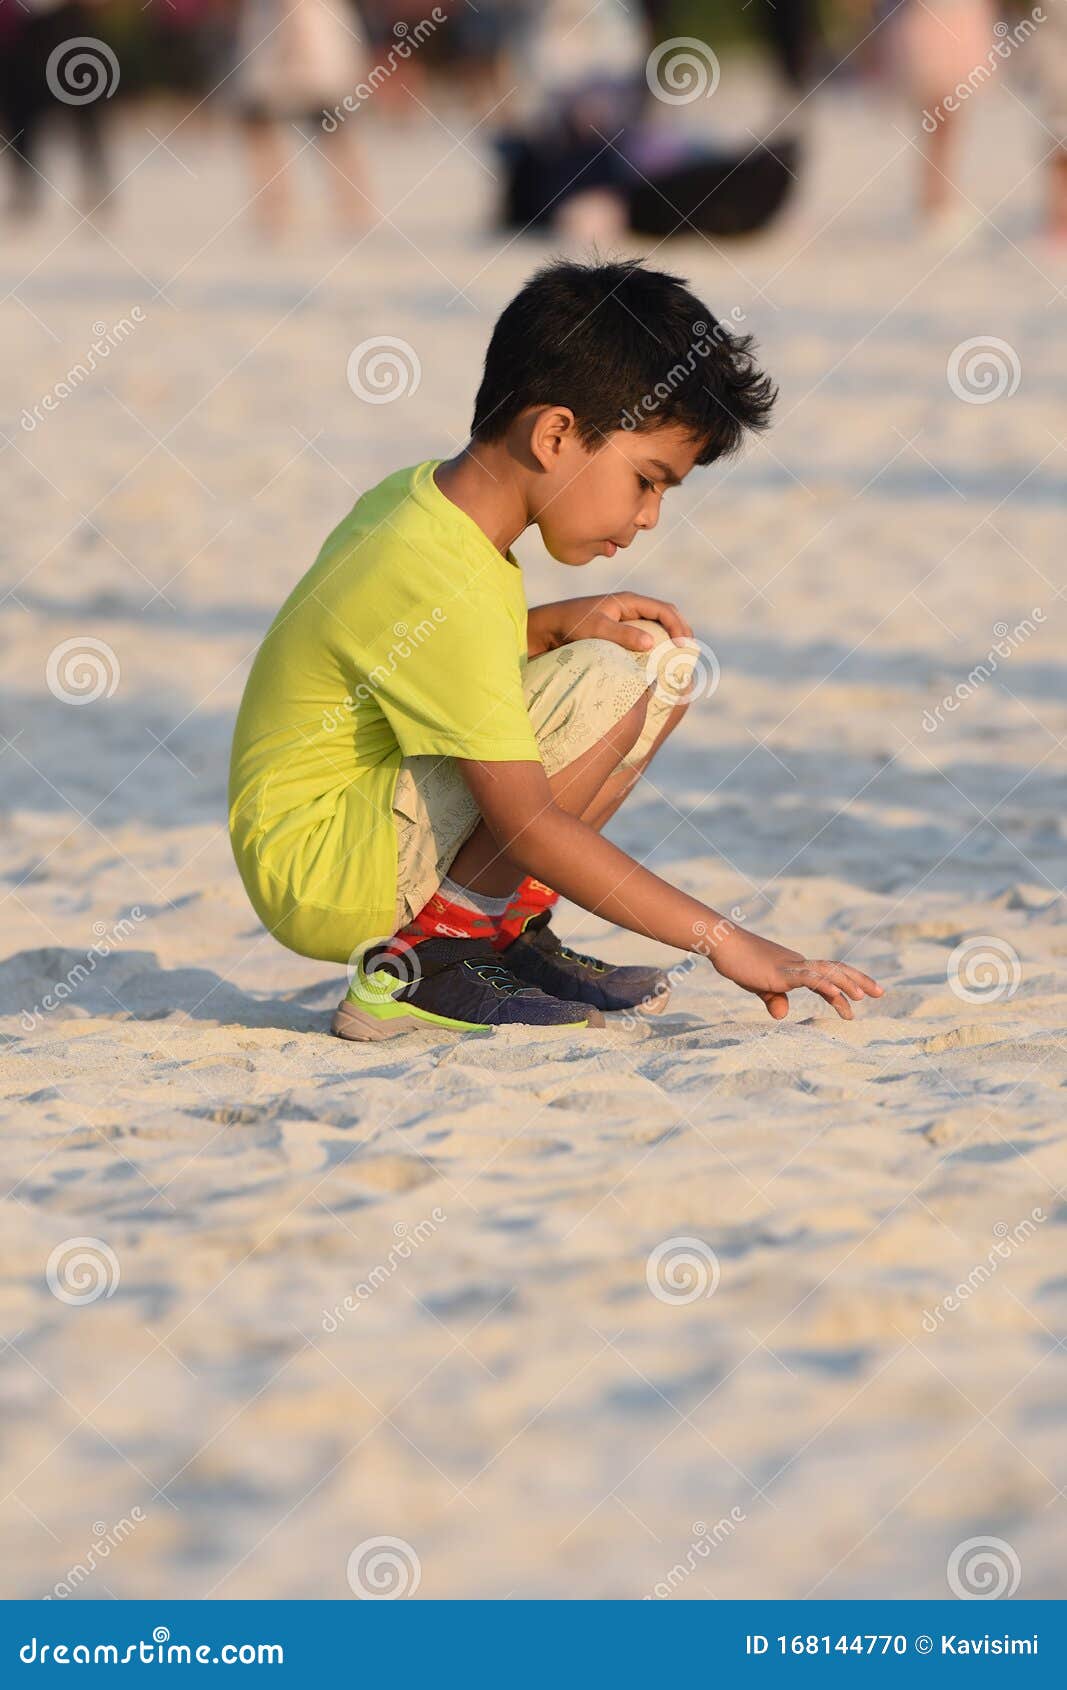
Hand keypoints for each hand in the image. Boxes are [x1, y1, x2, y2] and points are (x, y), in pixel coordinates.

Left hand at [528, 594, 691, 656]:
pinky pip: (646, 638)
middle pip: (666, 616)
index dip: (678, 626)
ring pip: (658, 628)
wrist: (548, 629)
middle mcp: (631, 608)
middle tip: (688, 655)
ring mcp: (626, 621)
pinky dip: (657, 649)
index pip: (664, 610)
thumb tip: (651, 643)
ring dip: (671, 641)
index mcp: (628, 601)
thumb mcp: (595, 629)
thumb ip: (622, 634)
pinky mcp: (620, 634)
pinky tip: (659, 665)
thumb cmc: (569, 626)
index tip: (684, 647)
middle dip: (681, 632)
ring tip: (679, 661)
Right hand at [712, 927, 883, 1020]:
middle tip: (880, 992)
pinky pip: (809, 978)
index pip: (827, 976)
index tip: (861, 997)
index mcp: (795, 967)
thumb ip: (772, 999)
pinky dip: (825, 985)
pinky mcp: (782, 971)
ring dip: (847, 983)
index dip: (844, 986)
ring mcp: (791, 966)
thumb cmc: (738, 962)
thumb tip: (783, 1015)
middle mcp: (799, 963)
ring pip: (827, 972)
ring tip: (865, 995)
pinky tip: (837, 993)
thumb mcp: (757, 985)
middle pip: (836, 969)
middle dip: (859, 980)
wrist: (723, 943)